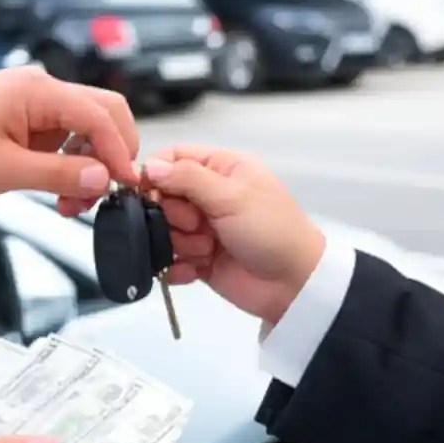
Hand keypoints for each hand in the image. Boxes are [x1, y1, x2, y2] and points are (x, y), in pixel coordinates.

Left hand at [0, 67, 139, 205]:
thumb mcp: (4, 171)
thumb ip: (58, 176)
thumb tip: (102, 179)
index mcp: (37, 91)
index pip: (100, 115)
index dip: (119, 153)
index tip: (126, 185)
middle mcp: (38, 88)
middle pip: (101, 113)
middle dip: (109, 155)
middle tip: (102, 193)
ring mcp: (30, 101)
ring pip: (83, 129)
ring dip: (85, 165)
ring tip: (69, 203)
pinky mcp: (21, 117)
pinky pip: (59, 137)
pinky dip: (64, 164)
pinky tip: (54, 190)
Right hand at [141, 145, 325, 324]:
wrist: (294, 284)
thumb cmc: (272, 231)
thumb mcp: (231, 196)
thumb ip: (187, 178)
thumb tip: (149, 166)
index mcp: (223, 169)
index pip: (175, 158)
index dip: (157, 173)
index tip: (150, 191)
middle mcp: (211, 196)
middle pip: (164, 197)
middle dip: (174, 215)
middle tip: (197, 224)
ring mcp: (204, 229)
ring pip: (166, 231)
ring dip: (181, 243)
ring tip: (207, 250)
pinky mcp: (200, 259)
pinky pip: (172, 260)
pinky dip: (178, 267)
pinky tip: (195, 270)